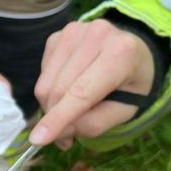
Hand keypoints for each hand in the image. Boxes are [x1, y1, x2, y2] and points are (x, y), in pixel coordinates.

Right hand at [29, 19, 155, 146]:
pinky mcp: (58, 35)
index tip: (38, 140)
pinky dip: (50, 90)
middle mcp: (96, 34)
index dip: (59, 118)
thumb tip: (57, 132)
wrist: (132, 53)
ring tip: (69, 113)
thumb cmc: (131, 85)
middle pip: (58, 89)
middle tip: (65, 138)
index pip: (82, 92)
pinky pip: (42, 73)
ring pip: (45, 83)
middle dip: (55, 118)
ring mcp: (74, 31)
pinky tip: (68, 90)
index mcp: (121, 53)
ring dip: (50, 107)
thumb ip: (93, 124)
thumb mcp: (125, 111)